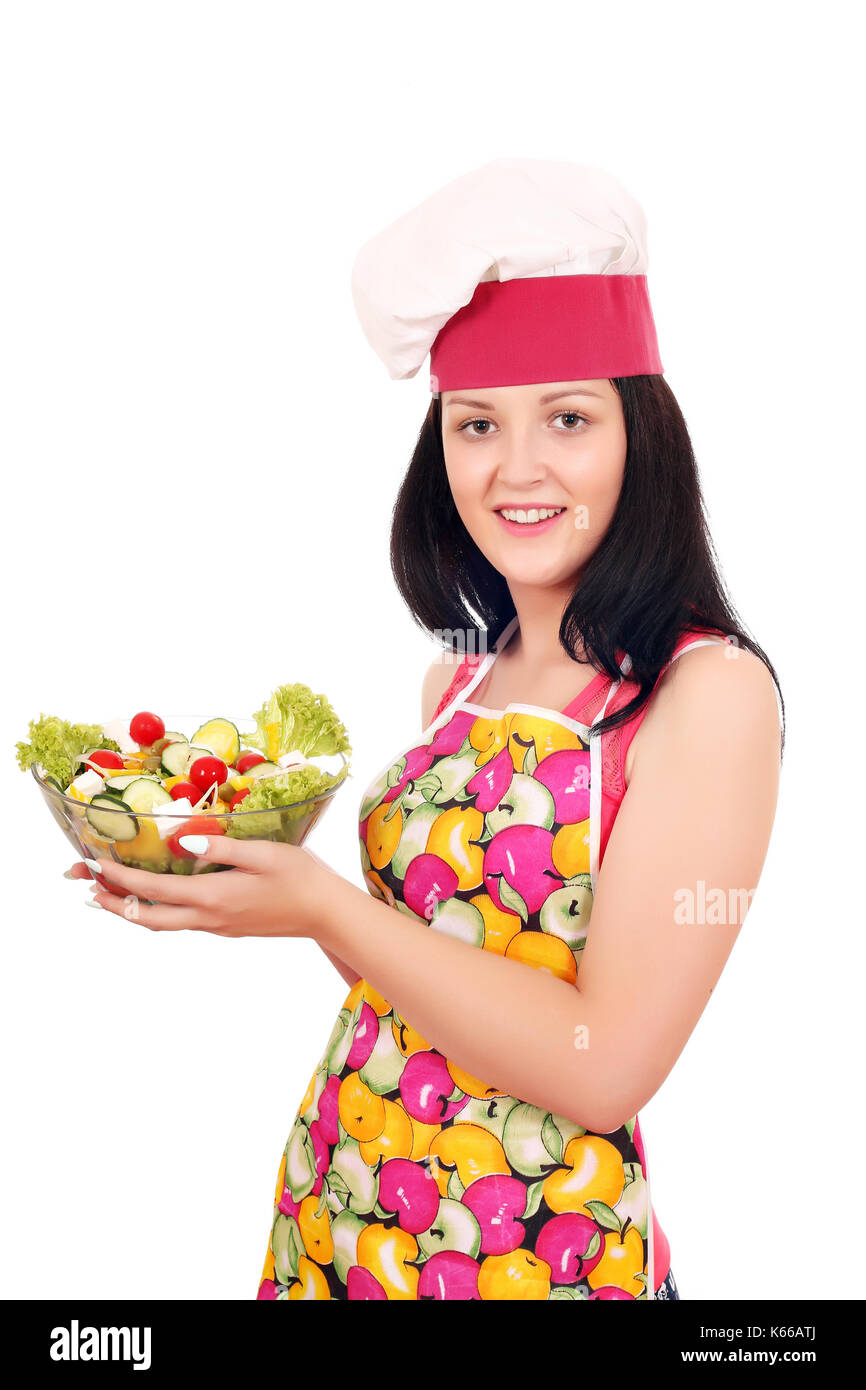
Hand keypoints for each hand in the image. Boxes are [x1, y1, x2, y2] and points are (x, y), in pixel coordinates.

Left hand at [65, 837, 343, 938]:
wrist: (326, 913)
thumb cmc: (300, 877)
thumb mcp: (262, 852)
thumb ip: (219, 848)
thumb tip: (180, 844)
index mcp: (212, 896)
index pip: (152, 890)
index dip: (119, 877)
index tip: (94, 863)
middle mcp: (208, 917)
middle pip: (145, 917)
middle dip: (112, 902)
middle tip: (86, 885)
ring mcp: (217, 926)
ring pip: (161, 923)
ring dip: (130, 909)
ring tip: (109, 892)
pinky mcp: (227, 927)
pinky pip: (181, 921)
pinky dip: (156, 910)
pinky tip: (157, 897)